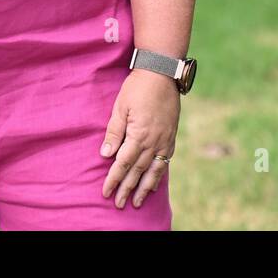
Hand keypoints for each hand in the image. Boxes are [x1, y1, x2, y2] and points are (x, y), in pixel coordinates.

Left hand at [99, 68, 178, 208]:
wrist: (162, 73)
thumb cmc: (137, 87)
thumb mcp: (120, 106)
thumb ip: (114, 132)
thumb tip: (106, 154)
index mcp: (138, 134)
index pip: (123, 163)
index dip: (114, 179)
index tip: (106, 192)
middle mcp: (153, 141)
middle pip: (138, 171)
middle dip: (127, 188)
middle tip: (119, 204)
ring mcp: (165, 140)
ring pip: (154, 170)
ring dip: (144, 188)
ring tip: (138, 202)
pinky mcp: (171, 136)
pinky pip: (165, 161)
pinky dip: (159, 174)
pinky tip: (154, 183)